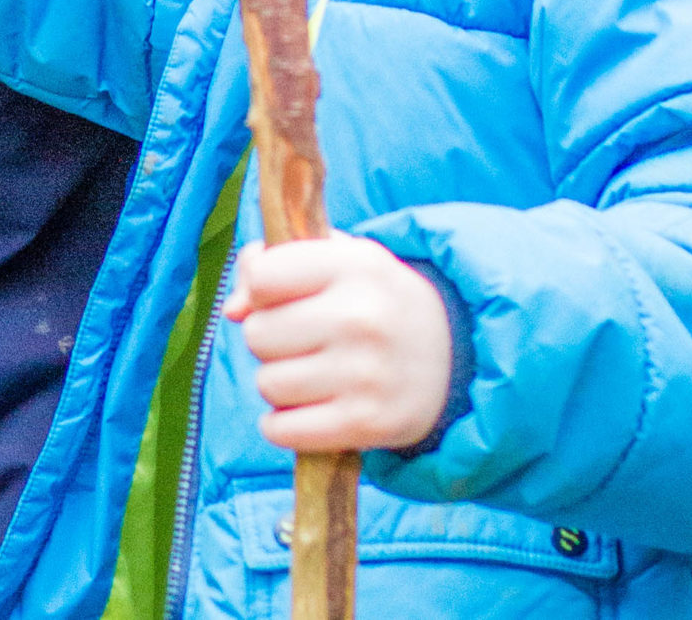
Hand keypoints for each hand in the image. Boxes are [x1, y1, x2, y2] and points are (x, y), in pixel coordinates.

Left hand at [224, 234, 452, 453]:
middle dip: (270, 339)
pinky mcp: (369, 424)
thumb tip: (232, 309)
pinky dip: (283, 425)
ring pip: (267, 383)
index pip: (262, 277)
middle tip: (306, 340)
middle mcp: (362, 317)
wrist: (459, 357)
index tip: (283, 297)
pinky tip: (309, 410)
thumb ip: (272, 266)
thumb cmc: (374, 300)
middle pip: (257, 334)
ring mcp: (367, 374)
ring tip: (315, 373)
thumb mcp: (336, 262)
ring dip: (279, 383)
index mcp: (355, 265)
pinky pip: (282, 430)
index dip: (260, 290)